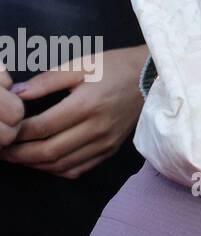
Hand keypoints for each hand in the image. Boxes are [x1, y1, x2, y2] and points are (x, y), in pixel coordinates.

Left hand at [0, 44, 148, 178]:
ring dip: (34, 165)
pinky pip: (77, 170)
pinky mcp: (110, 150)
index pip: (42, 127)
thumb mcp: (81, 64)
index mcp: (86, 105)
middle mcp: (96, 128)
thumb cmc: (114, 67)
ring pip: (61, 165)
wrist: (151, 77)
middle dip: (19, 154)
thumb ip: (47, 80)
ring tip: (17, 157)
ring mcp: (104, 143)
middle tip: (2, 150)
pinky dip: (55, 170)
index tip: (3, 131)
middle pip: (49, 152)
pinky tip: (43, 162)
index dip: (17, 133)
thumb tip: (16, 95)